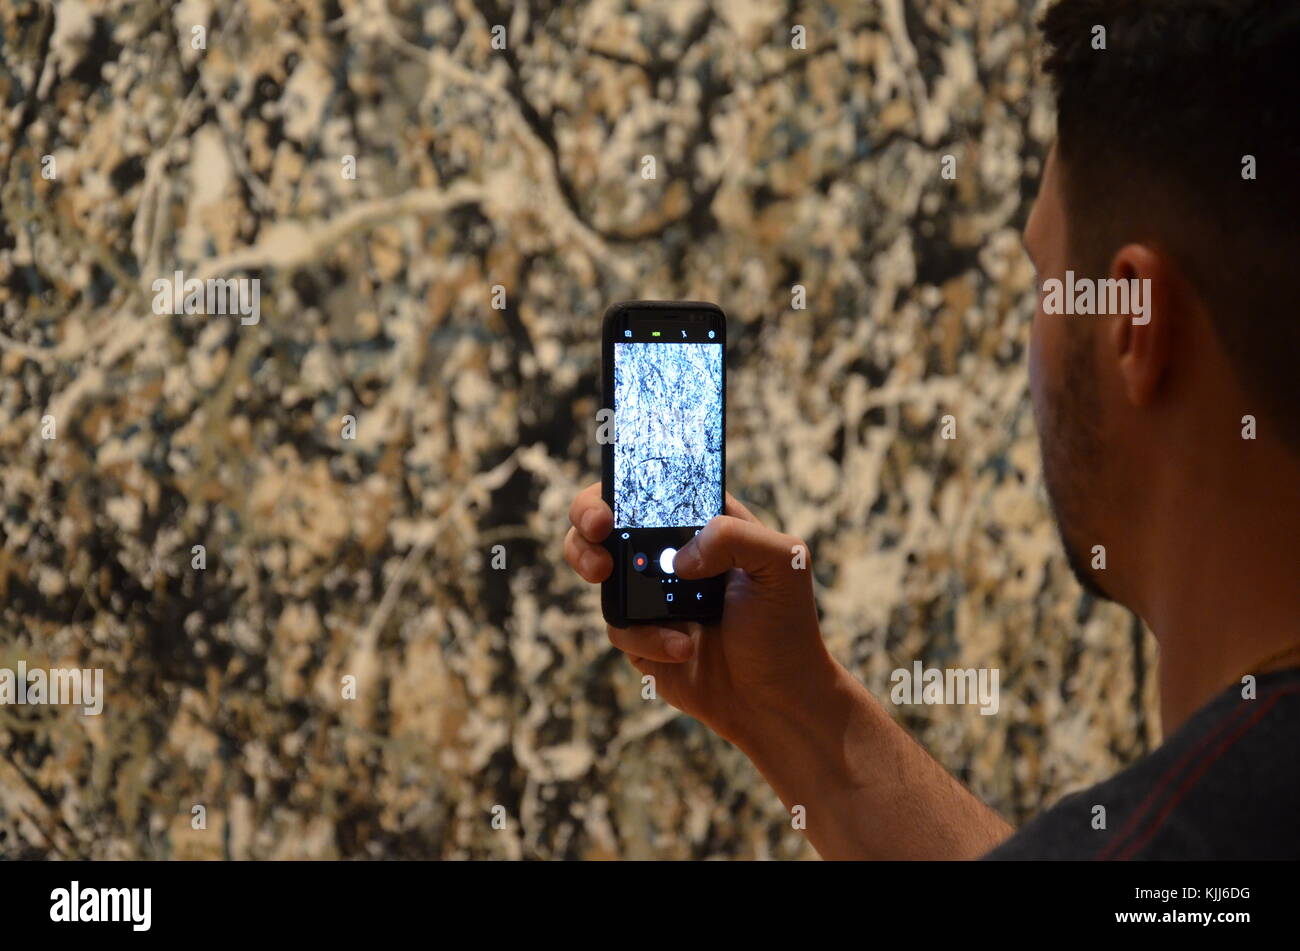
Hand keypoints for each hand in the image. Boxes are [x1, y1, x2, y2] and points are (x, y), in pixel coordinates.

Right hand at [563, 482, 835, 745]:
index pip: (656, 485)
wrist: (777, 701)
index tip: (617, 493)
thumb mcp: (783, 563)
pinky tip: (685, 648)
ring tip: (608, 577)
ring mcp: (651, 595)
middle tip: (596, 530)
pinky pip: (619, 627)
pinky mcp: (640, 636)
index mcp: (704, 523)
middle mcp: (672, 553)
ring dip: (597, 568)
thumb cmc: (786, 627)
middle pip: (608, 519)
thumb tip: (680, 557)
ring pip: (598, 568)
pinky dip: (647, 637)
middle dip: (587, 517)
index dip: (626, 479)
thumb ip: (736, 536)